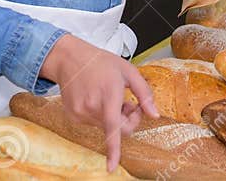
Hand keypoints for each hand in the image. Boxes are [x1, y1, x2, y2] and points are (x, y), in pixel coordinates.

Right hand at [40, 34, 158, 171]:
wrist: (71, 59)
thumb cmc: (101, 63)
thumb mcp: (129, 71)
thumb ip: (145, 93)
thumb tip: (154, 114)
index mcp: (109, 95)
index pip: (113, 127)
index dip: (114, 150)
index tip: (112, 167)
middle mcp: (92, 107)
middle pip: (116, 129)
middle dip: (127, 120)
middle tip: (130, 103)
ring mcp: (80, 113)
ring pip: (105, 126)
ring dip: (113, 116)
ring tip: (109, 95)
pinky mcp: (73, 116)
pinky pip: (93, 123)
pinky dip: (100, 115)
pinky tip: (97, 97)